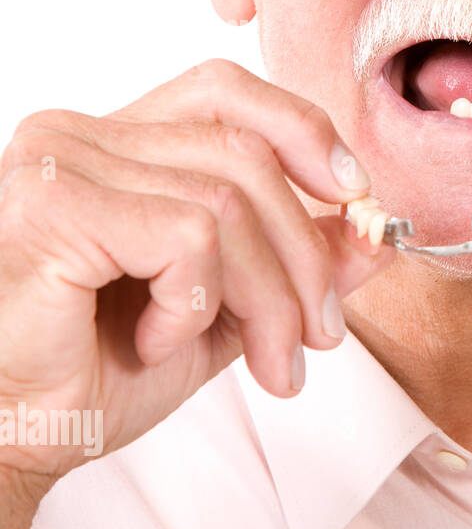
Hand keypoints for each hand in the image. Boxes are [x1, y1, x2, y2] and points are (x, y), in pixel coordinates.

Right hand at [0, 58, 393, 486]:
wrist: (11, 438)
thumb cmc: (95, 373)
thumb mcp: (228, 312)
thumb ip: (298, 264)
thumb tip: (378, 232)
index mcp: (119, 142)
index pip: (228, 90)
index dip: (305, 131)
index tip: (355, 197)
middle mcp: (83, 134)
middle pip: (248, 154)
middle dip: (306, 256)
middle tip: (319, 338)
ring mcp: (61, 161)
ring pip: (229, 202)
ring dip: (268, 298)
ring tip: (263, 361)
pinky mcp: (53, 204)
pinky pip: (187, 234)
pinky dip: (195, 303)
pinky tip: (154, 341)